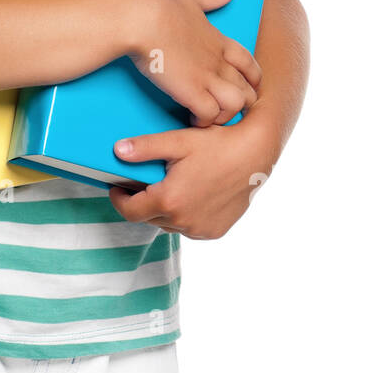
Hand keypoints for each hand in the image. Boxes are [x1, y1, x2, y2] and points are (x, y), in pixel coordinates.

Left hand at [108, 116, 276, 238]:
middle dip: (141, 202)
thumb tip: (118, 150)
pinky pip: (189, 228)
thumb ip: (145, 147)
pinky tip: (188, 197)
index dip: (119, 200)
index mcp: (170, 201)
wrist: (256, 154)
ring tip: (167, 188)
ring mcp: (200, 229)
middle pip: (148, 218)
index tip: (117, 188)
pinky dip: (183, 216)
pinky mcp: (215, 231)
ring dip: (163, 210)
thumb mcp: (178, 141)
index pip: (130, 211)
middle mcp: (184, 221)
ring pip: (169, 224)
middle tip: (142, 183)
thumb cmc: (217, 144)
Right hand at [126, 0, 262, 127]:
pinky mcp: (191, 91)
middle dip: (239, 103)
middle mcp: (219, 62)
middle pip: (248, 90)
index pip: (250, 65)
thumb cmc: (159, 6)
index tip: (240, 87)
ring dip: (223, 115)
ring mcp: (207, 78)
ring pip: (236, 106)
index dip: (250, 80)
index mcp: (220, 41)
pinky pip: (211, 115)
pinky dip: (203, 121)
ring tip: (207, 117)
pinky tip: (191, 119)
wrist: (140, 18)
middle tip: (221, 108)